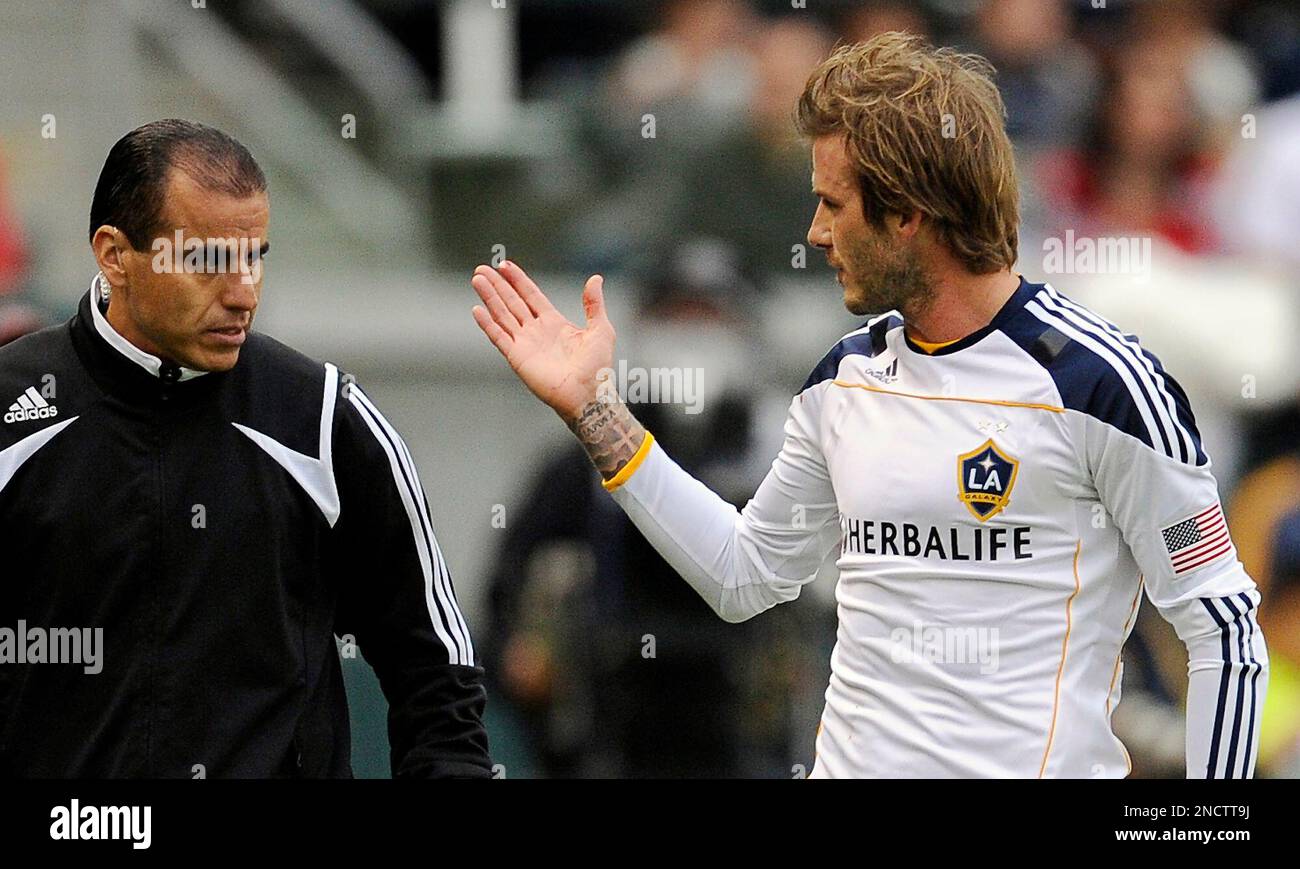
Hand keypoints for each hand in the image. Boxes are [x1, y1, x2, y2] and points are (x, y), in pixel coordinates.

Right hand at [471, 261, 613, 425]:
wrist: (588, 394)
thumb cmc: (598, 367)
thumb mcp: (600, 329)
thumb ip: (594, 304)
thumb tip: (595, 278)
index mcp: (553, 322)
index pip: (531, 295)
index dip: (517, 280)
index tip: (504, 265)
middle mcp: (536, 331)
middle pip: (512, 302)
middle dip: (497, 285)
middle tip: (482, 268)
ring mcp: (525, 344)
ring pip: (502, 315)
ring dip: (489, 298)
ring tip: (477, 279)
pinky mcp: (517, 358)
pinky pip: (499, 337)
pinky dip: (487, 324)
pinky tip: (477, 310)